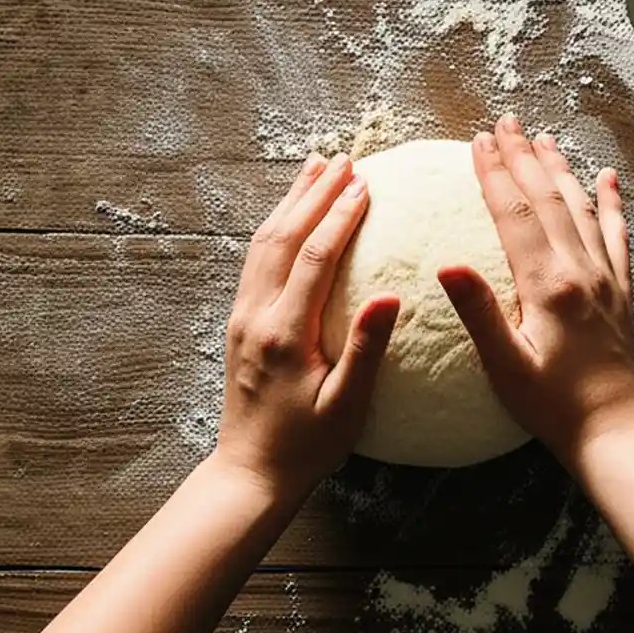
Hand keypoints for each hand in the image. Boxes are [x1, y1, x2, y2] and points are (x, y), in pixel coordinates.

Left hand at [217, 152, 399, 489]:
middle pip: (282, 237)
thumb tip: (392, 298)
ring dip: (291, 202)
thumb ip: (366, 349)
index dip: (339, 217)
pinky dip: (276, 227)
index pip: (314, 258)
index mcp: (285, 333)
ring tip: (316, 168)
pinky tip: (291, 215)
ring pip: (263, 243)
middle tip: (344, 159)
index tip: (365, 184)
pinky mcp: (241, 324)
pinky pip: (256, 260)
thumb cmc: (307, 446)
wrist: (252, 473)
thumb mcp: (346, 406)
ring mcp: (244, 317)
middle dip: (314, 194)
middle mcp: (257, 316)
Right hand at [438, 115, 633, 461]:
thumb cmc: (551, 405)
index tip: (477, 142)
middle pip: (548, 199)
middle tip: (504, 122)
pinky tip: (608, 178)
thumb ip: (478, 312)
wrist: (612, 429)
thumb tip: (447, 263)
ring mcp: (605, 278)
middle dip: (523, 157)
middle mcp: (581, 271)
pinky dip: (611, 203)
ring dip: (560, 169)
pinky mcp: (621, 291)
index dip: (493, 174)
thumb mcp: (504, 365)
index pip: (514, 213)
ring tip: (542, 138)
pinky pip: (617, 235)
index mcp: (548, 285)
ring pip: (581, 208)